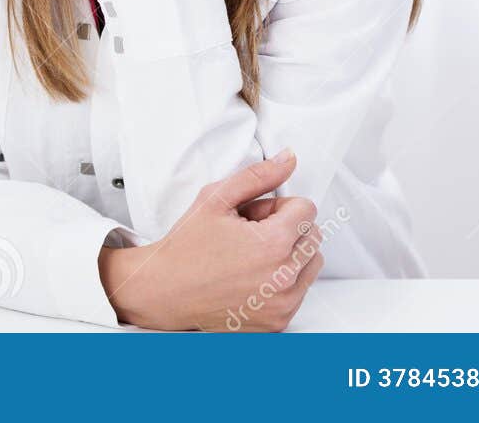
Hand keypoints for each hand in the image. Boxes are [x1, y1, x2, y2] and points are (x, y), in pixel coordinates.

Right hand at [97, 150, 324, 331]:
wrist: (164, 291)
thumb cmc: (186, 245)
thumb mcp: (215, 198)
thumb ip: (258, 176)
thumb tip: (289, 158)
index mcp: (273, 244)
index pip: (307, 209)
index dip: (277, 206)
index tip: (253, 216)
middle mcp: (283, 277)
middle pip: (313, 236)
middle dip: (287, 228)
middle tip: (249, 234)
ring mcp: (283, 303)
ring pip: (311, 263)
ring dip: (290, 254)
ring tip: (252, 255)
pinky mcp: (279, 320)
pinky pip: (300, 290)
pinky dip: (283, 280)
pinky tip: (251, 277)